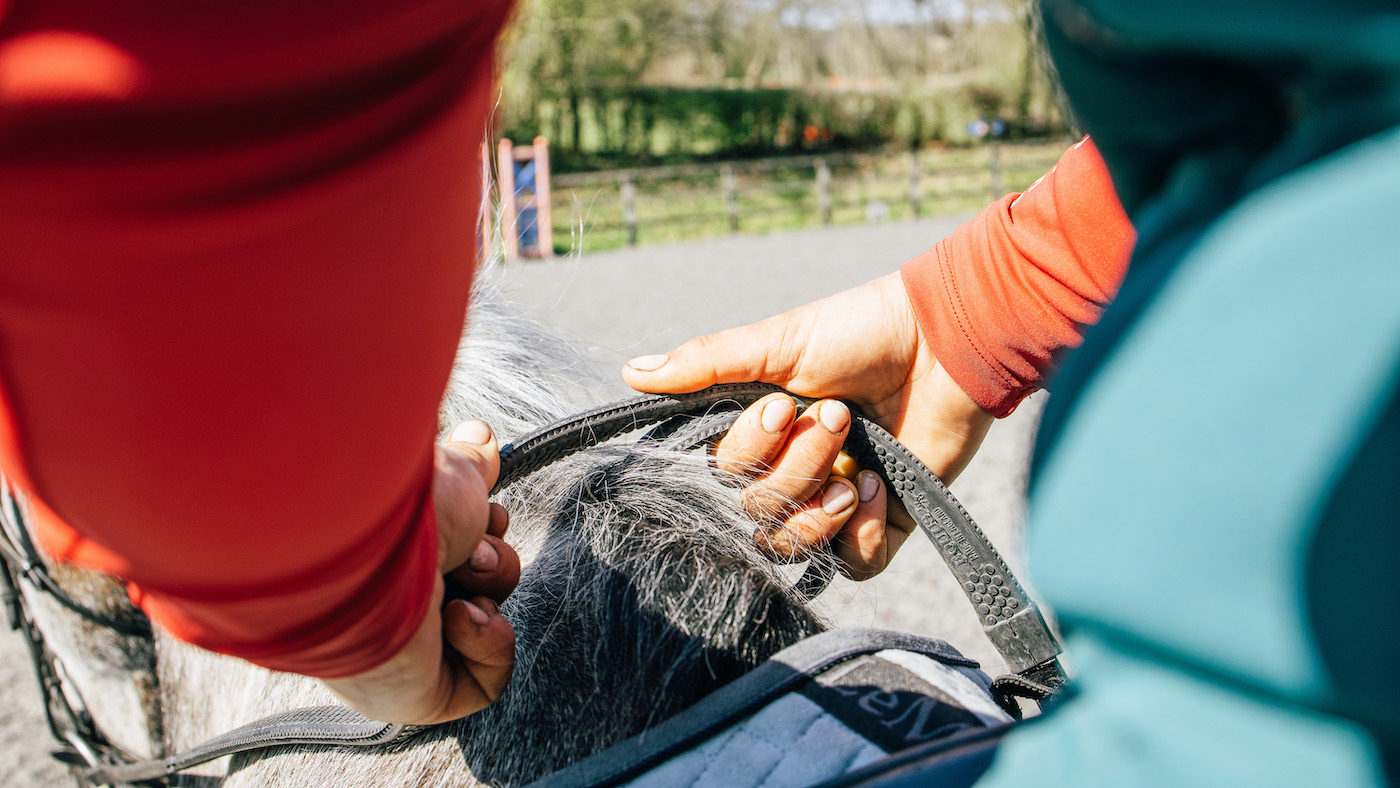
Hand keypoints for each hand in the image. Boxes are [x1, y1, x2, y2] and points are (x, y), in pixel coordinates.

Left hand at [321, 420, 520, 723]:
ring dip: (487, 592)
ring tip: (459, 577)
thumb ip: (469, 462)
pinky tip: (457, 616)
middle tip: (475, 543)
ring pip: (482, 621)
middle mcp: (393, 590)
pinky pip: (483, 680)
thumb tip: (481, 438)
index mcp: (392, 543)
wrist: (356, 557)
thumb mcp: (447, 471)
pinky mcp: (418, 690)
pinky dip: (487, 645)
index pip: (452, 542)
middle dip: (489, 555)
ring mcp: (405, 641)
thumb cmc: (390, 510)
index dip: (482, 525)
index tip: (483, 508)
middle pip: (473, 579)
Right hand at [623, 272, 991, 579]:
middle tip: (839, 418)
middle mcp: (792, 470)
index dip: (751, 451)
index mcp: (762, 432)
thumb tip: (630, 373)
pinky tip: (875, 489)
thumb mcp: (777, 343)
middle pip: (755, 514)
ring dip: (819, 508)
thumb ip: (706, 363)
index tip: (785, 406)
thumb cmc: (861, 331)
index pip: (723, 475)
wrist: (947, 342)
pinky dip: (859, 537)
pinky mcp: (884, 521)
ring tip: (855, 464)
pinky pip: (852, 566)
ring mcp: (835, 498)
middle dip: (795, 469)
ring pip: (792, 545)